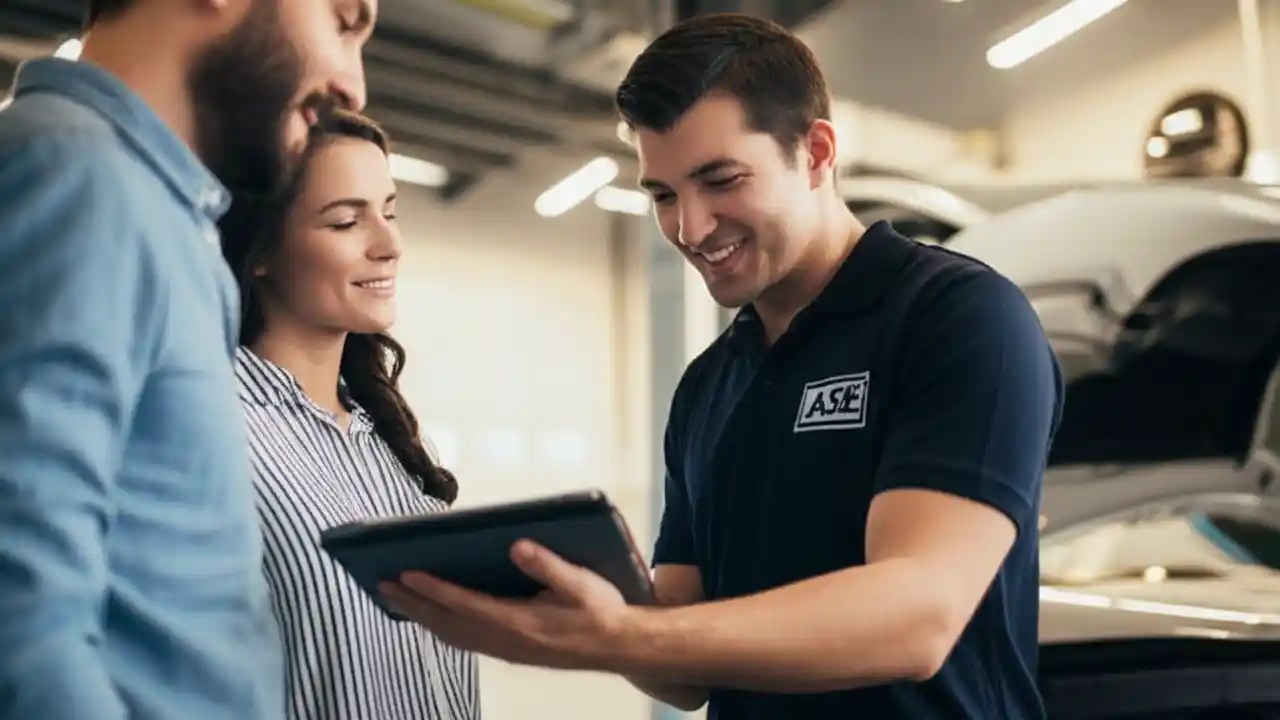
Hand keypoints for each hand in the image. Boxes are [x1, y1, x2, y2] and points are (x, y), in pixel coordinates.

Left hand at [379, 540, 636, 669]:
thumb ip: (548, 564)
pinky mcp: (509, 652)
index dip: (432, 589)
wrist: (618, 647)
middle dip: (413, 603)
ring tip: (395, 599)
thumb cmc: (601, 610)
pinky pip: (464, 641)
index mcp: (519, 622)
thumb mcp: (581, 582)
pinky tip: (431, 618)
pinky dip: (440, 627)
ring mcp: (506, 650)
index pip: (464, 603)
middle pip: (447, 622)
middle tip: (381, 584)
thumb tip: (517, 545)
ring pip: (452, 634)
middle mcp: (506, 640)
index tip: (405, 574)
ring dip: (421, 616)